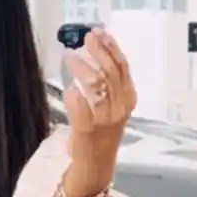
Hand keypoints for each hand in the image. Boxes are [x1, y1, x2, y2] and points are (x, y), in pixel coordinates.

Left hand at [63, 27, 136, 144]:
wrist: (95, 163)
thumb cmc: (101, 132)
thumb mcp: (113, 106)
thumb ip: (109, 84)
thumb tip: (97, 54)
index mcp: (128, 99)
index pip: (123, 67)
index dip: (111, 48)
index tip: (100, 33)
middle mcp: (119, 108)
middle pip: (110, 72)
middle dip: (97, 51)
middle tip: (85, 38)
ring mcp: (104, 119)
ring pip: (96, 86)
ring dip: (82, 68)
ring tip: (70, 56)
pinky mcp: (86, 129)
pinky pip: (80, 106)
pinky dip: (74, 94)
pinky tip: (69, 88)